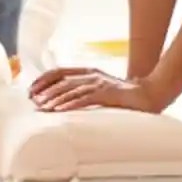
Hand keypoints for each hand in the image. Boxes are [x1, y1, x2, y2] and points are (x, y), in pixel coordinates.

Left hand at [29, 67, 164, 112]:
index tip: (31, 89)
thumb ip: (85, 91)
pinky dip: (70, 104)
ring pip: (71, 89)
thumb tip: (63, 100)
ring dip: (54, 99)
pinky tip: (60, 111)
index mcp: (89, 71)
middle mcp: (92, 75)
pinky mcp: (107, 93)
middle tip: (33, 101)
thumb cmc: (124, 96)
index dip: (44, 79)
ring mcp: (100, 83)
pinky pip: (84, 98)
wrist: (149, 95)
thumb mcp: (101, 89)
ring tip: (42, 107)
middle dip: (45, 90)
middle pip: (62, 80)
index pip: (60, 71)